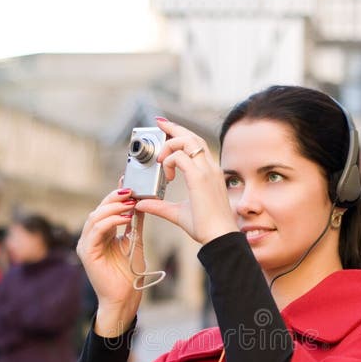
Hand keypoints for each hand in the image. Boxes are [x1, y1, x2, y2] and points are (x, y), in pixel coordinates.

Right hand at [76, 188, 143, 335]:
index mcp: (101, 234)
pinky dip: (111, 221)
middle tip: (131, 191)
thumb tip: (141, 205)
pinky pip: (97, 230)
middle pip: (99, 209)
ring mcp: (86, 244)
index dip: (116, 195)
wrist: (125, 298)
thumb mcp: (134, 242)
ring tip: (130, 203)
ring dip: (114, 208)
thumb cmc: (129, 274)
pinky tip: (125, 218)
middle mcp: (91, 237)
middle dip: (115, 198)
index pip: (106, 209)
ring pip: (96, 217)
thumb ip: (135, 224)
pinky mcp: (87, 252)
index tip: (129, 183)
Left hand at [134, 119, 237, 244]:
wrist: (219, 237)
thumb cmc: (205, 227)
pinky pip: (180, 157)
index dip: (180, 133)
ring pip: (187, 141)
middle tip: (159, 124)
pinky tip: (166, 175)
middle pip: (192, 136)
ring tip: (160, 160)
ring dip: (169, 145)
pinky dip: (169, 161)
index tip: (166, 127)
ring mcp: (206, 171)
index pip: (196, 143)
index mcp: (209, 173)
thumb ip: (159, 206)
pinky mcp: (199, 178)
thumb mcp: (178, 213)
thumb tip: (141, 203)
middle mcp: (210, 167)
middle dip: (173, 127)